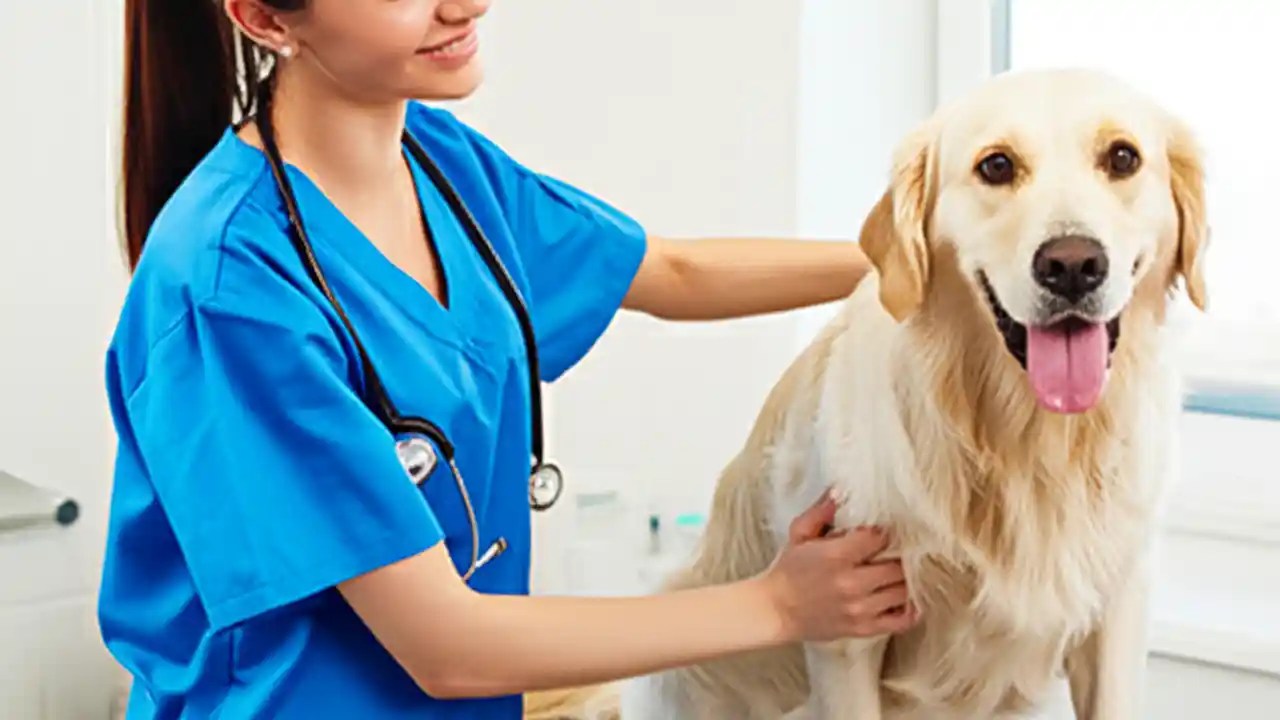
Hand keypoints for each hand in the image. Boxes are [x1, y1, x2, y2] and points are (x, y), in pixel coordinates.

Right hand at [759, 492, 917, 642]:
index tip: (883, 531)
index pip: (879, 537)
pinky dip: (912, 609)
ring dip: (906, 579)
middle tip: (898, 551)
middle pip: (898, 565)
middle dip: (900, 556)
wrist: (776, 610)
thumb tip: (841, 489)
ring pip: (904, 591)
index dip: (885, 532)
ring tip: (902, 571)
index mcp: (836, 556)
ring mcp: (860, 609)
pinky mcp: (864, 628)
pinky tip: (907, 597)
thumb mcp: (798, 533)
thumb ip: (821, 511)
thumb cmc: (788, 570)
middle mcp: (852, 583)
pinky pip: (902, 620)